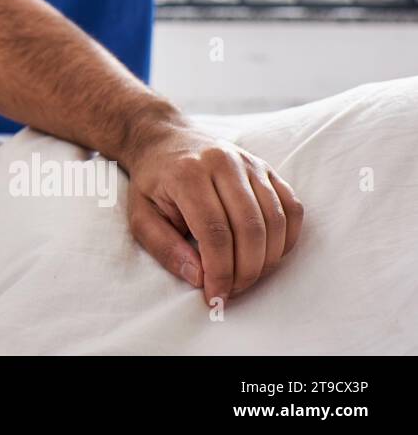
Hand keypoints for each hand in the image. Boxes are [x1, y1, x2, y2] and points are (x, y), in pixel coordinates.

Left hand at [122, 122, 304, 304]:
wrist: (163, 139)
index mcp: (187, 174)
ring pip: (275, 220)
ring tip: (246, 277)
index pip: (214, 232)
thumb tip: (199, 278)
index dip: (220, 271)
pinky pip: (291, 207)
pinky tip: (268, 255)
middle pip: (250, 228)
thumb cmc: (152, 182)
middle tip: (232, 291)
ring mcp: (249, 163)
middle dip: (245, 271)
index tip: (215, 295)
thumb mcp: (141, 215)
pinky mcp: (266, 168)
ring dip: (267, 259)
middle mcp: (222, 163)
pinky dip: (286, 238)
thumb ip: (165, 248)